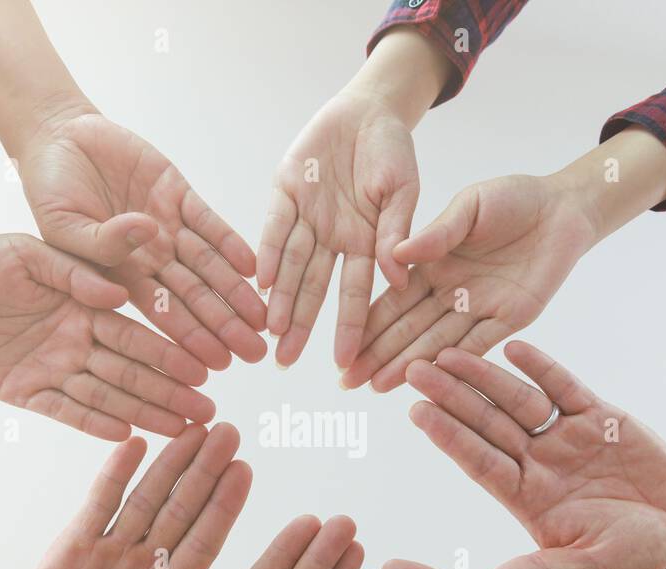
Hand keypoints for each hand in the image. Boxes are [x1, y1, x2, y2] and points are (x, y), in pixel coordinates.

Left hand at [0, 234, 215, 439]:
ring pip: (108, 395)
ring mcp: (54, 369)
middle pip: (132, 371)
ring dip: (146, 413)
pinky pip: (66, 412)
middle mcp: (76, 340)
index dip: (170, 351)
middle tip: (210, 412)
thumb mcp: (24, 255)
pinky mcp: (26, 394)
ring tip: (183, 430)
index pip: (136, 332)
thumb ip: (72, 272)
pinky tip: (127, 435)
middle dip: (172, 392)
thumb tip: (119, 291)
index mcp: (83, 305)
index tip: (205, 367)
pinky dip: (94, 423)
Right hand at [0, 423, 250, 568]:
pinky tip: (136, 444)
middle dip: (205, 472)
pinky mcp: (76, 542)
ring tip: (192, 428)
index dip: (224, 506)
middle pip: (182, 510)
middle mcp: (148, 564)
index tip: (244, 471)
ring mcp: (113, 549)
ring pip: (147, 498)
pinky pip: (100, 502)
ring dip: (170, 464)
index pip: (204, 541)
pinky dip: (115, 474)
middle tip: (229, 432)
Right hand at [18, 109, 267, 370]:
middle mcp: (151, 256)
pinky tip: (253, 267)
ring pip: (209, 264)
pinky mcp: (177, 192)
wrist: (59, 139)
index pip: (162, 313)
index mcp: (121, 274)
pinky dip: (230, 241)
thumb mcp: (62, 225)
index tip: (216, 366)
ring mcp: (168, 225)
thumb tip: (145, 235)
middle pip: (195, 296)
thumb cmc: (50, 190)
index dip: (189, 338)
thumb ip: (101, 243)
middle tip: (256, 354)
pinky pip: (209, 221)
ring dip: (236, 291)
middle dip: (225, 325)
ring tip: (263, 319)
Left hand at [258, 90, 417, 368]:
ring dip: (280, 298)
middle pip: (314, 288)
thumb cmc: (394, 152)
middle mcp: (332, 239)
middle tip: (284, 361)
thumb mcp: (403, 191)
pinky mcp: (285, 191)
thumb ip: (397, 232)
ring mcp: (307, 218)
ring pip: (291, 265)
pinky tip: (262, 279)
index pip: (354, 294)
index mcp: (365, 245)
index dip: (348, 328)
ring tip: (270, 331)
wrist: (370, 108)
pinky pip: (275, 225)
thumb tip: (399, 279)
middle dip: (300, 325)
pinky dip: (269, 251)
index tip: (344, 362)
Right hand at [341, 175, 596, 391]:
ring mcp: (479, 309)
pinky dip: (456, 361)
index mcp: (433, 266)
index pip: (393, 301)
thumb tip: (396, 254)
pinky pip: (480, 343)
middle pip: (408, 330)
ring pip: (437, 343)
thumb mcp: (469, 206)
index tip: (342, 346)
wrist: (563, 207)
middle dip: (378, 356)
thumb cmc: (512, 198)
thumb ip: (438, 233)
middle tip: (349, 382)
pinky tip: (430, 377)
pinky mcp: (511, 318)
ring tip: (378, 387)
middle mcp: (450, 293)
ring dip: (409, 365)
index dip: (367, 325)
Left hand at [404, 341, 665, 568]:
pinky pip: (563, 386)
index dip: (450, 437)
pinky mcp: (597, 416)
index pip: (481, 462)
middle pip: (487, 425)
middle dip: (452, 397)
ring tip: (449, 354)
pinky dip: (541, 367)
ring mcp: (564, 437)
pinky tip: (513, 349)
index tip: (416, 413)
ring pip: (517, 401)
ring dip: (484, 377)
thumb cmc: (634, 553)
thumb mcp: (592, 567)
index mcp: (529, 498)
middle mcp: (538, 463)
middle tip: (414, 370)